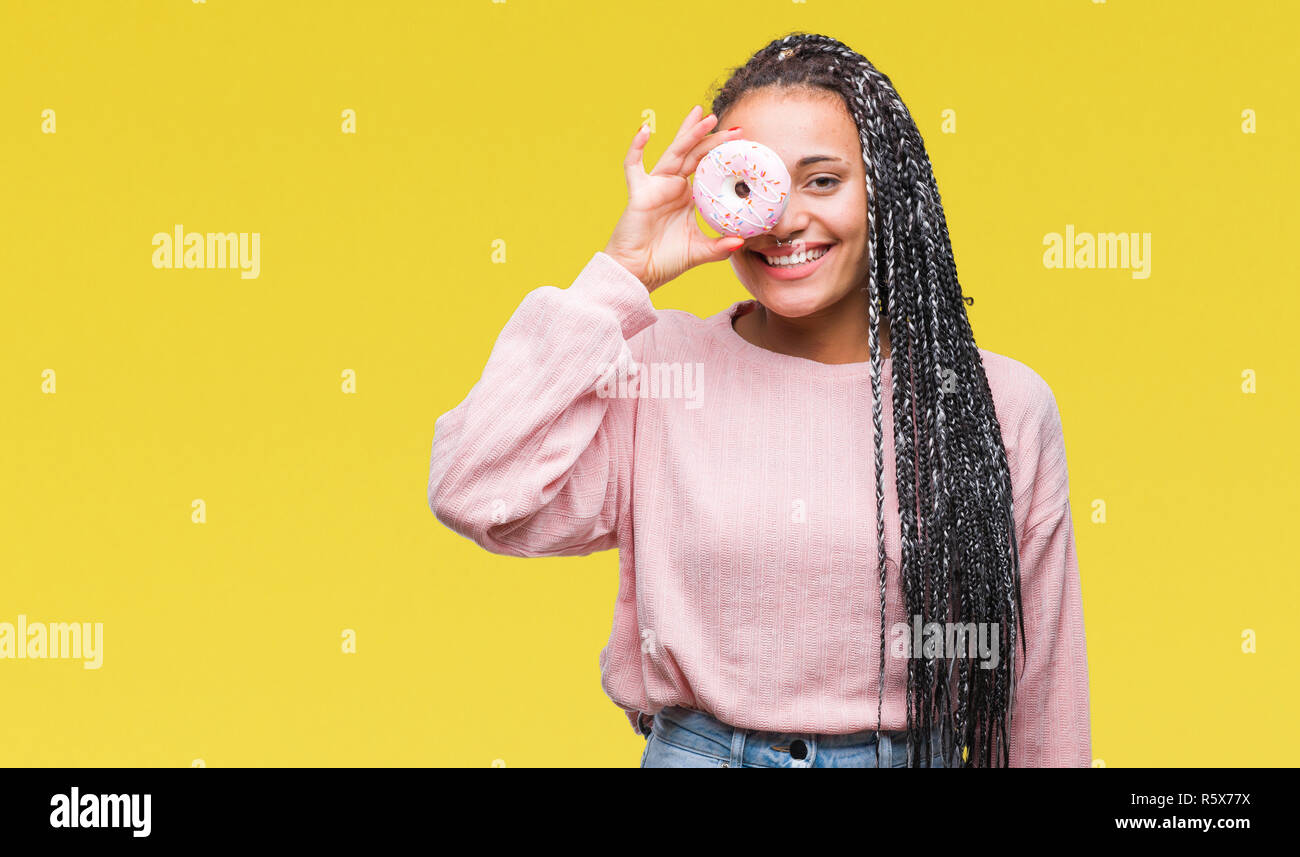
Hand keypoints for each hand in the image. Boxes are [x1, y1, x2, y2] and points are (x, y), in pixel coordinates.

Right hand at [603, 106, 746, 291]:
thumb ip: (721, 246)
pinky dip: (636, 147)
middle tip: (725, 120)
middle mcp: (672, 186)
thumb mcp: (700, 252)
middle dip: (708, 136)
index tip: (740, 141)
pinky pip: (633, 165)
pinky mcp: (638, 192)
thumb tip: (743, 241)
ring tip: (703, 117)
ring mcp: (654, 186)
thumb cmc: (665, 261)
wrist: (639, 273)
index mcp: (687, 196)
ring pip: (673, 153)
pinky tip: (645, 131)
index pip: (706, 166)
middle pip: (692, 153)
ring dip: (687, 134)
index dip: (719, 152)